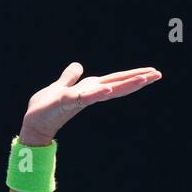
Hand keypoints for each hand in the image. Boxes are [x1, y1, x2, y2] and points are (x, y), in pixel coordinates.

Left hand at [18, 63, 161, 145]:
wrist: (33, 124)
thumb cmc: (46, 108)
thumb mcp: (60, 86)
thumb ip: (70, 77)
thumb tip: (78, 67)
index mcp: (89, 88)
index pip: (115, 79)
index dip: (133, 75)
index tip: (152, 71)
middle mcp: (89, 93)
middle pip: (117, 84)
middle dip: (137, 79)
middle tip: (158, 74)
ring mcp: (80, 98)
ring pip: (106, 89)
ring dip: (125, 85)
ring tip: (143, 78)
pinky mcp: (67, 102)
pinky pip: (84, 96)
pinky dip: (96, 93)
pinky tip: (108, 89)